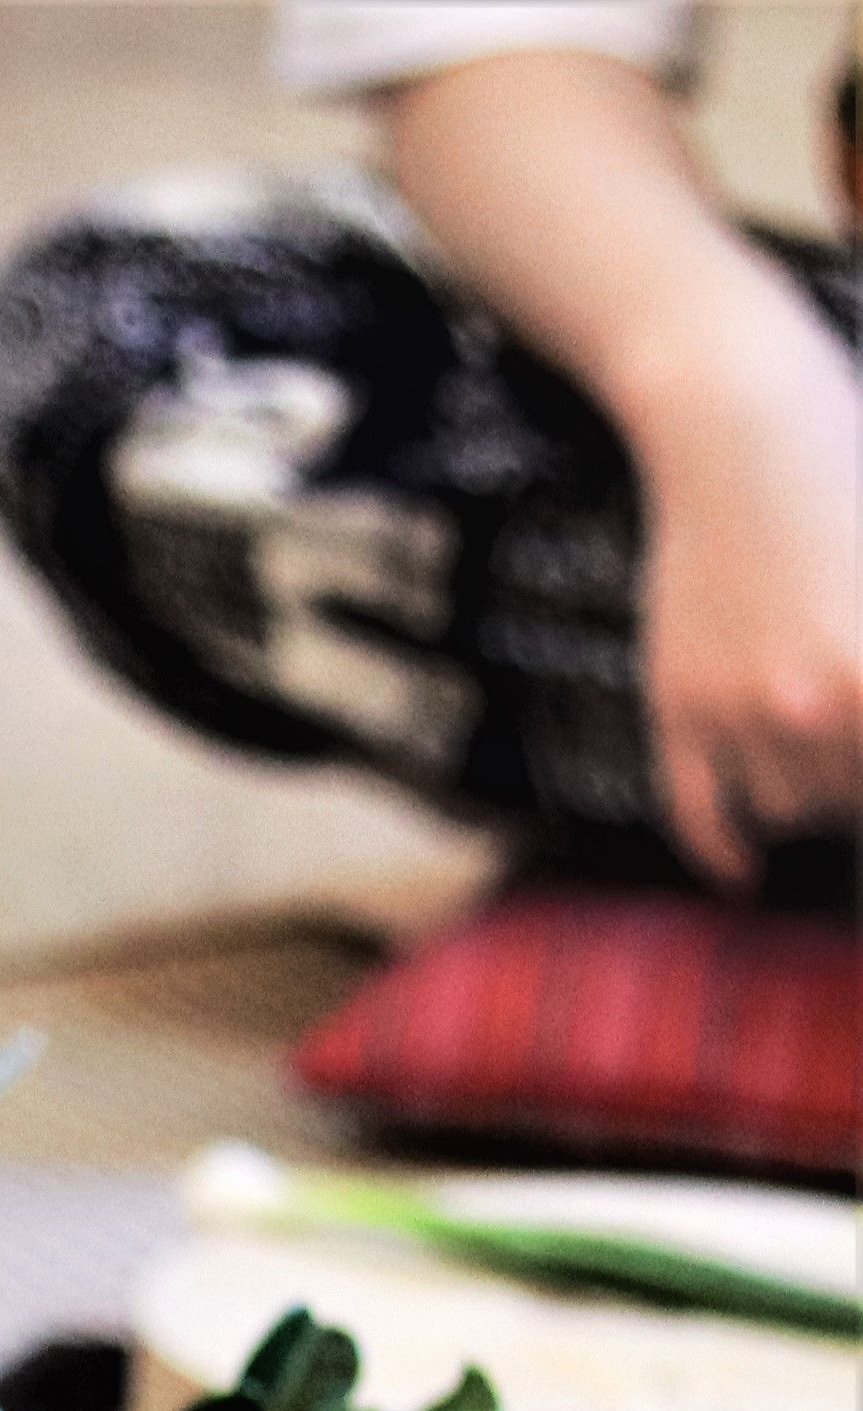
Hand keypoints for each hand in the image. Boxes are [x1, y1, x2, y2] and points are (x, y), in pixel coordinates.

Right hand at [629, 339, 862, 880]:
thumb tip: (856, 715)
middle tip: (845, 730)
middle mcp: (811, 706)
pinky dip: (724, 849)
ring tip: (829, 761)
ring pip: (789, 807)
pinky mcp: (677, 704)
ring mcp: (734, 711)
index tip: (855, 736)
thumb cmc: (853, 479)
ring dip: (818, 795)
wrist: (742, 430)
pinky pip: (698, 808)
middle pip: (853, 797)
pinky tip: (746, 869)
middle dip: (858, 774)